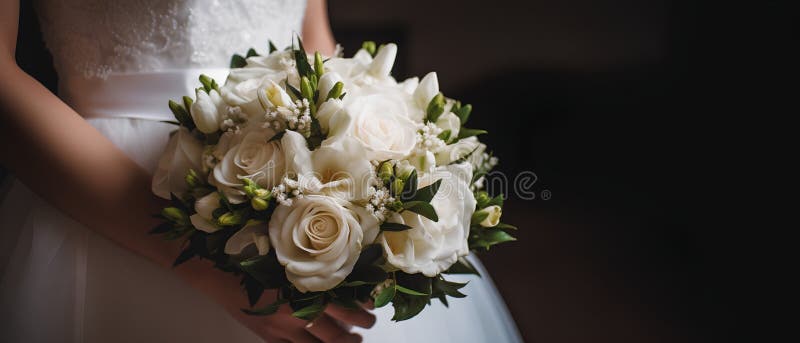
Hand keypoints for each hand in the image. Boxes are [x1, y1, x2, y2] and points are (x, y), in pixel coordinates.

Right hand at [177, 258, 374, 341]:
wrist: (216, 272)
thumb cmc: (250, 253)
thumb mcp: (285, 252)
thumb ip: (311, 262)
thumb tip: (343, 262)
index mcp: (299, 289)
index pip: (342, 303)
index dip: (361, 306)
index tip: (373, 303)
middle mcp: (293, 314)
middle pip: (336, 330)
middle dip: (358, 328)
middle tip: (370, 322)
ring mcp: (281, 331)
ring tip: (356, 340)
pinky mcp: (269, 338)